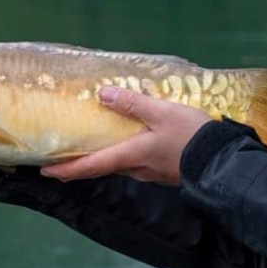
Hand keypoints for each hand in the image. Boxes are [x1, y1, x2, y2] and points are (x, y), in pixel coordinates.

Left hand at [40, 86, 211, 183]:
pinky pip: (139, 163)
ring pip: (122, 164)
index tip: (44, 170)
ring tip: (97, 143)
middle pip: (104, 166)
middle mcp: (136, 169)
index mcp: (130, 155)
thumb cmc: (190, 135)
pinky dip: (126, 154)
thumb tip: (102, 94)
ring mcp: (151, 173)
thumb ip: (132, 103)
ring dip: (106, 157)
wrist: (221, 160)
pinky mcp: (165, 172)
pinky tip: (131, 142)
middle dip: (83, 162)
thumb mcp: (161, 112)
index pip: (89, 166)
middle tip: (65, 155)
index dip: (65, 169)